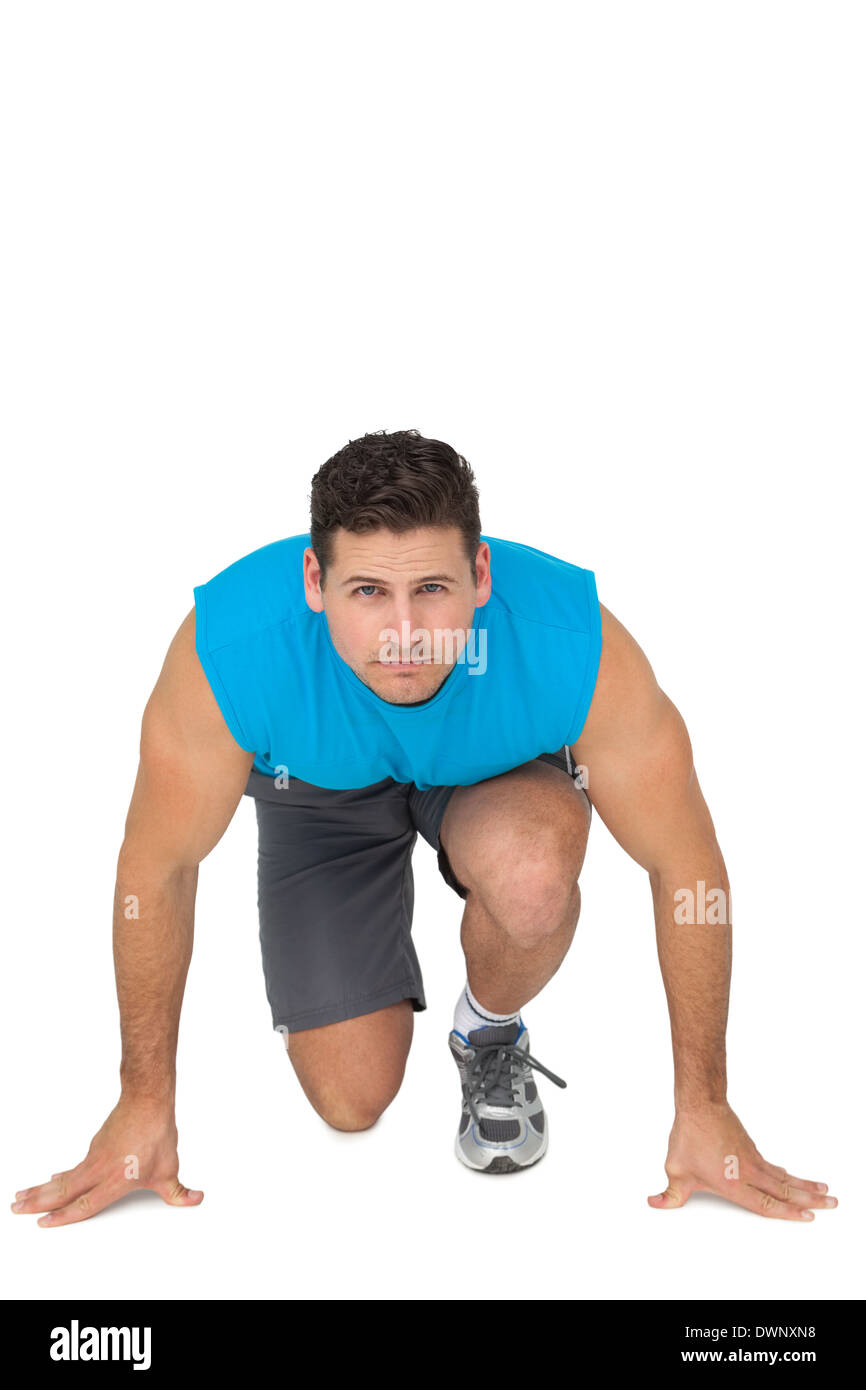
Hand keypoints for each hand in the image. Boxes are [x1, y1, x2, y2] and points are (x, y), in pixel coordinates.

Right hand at [11, 1096, 202, 1227]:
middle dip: (37, 1202)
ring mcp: (95, 1156)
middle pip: (62, 1191)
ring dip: (42, 1188)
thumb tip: (195, 1199)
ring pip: (64, 1178)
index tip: (42, 1223)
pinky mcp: (96, 1145)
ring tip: (22, 1196)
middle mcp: (99, 1170)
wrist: (147, 1100)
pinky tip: (54, 1180)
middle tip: (16, 1208)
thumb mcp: (170, 1170)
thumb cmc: (157, 1134)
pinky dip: (61, 1176)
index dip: (62, 1216)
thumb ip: (179, 1192)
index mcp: (114, 1181)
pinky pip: (75, 1166)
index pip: (83, 1205)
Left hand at [648, 1101, 837, 1220]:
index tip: (808, 1217)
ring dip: (805, 1186)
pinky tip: (795, 1179)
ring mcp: (752, 1159)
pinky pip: (774, 1167)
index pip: (766, 1205)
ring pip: (784, 1177)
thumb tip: (654, 1203)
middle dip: (810, 1200)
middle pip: (785, 1191)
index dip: (788, 1213)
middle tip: (832, 1204)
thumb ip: (669, 1194)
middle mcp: (749, 1173)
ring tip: (825, 1192)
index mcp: (734, 1184)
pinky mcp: (751, 1148)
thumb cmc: (689, 1137)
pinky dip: (788, 1175)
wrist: (700, 1105)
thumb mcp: (675, 1171)